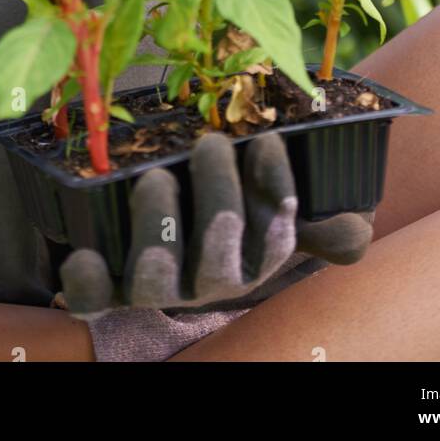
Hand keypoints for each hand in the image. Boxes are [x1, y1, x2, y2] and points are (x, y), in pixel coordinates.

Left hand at [55, 129, 374, 319]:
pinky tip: (80, 254)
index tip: (266, 141)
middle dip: (217, 198)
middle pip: (217, 257)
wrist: (165, 240)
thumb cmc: (232, 215)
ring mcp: (155, 286)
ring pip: (158, 279)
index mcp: (250, 261)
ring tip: (156, 177)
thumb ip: (314, 222)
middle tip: (209, 142)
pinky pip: (93, 299)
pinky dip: (85, 283)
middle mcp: (205, 282)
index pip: (273, 239)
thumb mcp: (272, 216)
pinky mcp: (107, 287)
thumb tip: (358, 231)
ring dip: (158, 228)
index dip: (274, 194)